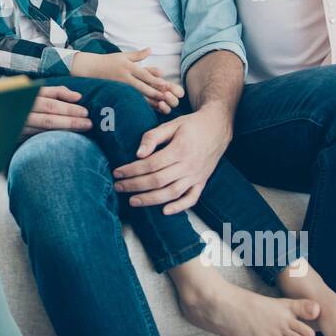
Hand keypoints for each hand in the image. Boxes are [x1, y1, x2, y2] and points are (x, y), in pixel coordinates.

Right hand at [22, 85, 92, 136]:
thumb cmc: (19, 94)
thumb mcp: (36, 88)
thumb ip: (56, 91)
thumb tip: (77, 96)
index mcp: (27, 97)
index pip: (52, 104)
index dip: (69, 108)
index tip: (85, 112)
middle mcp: (22, 111)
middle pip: (50, 119)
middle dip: (71, 122)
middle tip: (89, 124)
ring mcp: (18, 125)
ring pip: (44, 130)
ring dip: (64, 131)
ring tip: (82, 130)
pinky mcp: (16, 135)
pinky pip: (37, 137)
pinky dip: (52, 137)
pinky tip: (66, 138)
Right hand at [71, 49, 183, 113]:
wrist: (90, 68)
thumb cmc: (108, 61)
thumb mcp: (123, 55)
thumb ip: (138, 55)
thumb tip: (151, 49)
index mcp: (128, 67)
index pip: (144, 74)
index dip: (155, 80)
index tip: (166, 85)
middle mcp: (125, 77)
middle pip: (142, 87)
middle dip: (155, 93)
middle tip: (166, 98)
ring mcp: (120, 87)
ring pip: (136, 95)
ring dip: (148, 101)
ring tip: (159, 106)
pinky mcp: (116, 93)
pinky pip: (128, 100)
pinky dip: (137, 104)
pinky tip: (145, 110)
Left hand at [112, 106, 231, 214]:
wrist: (218, 127)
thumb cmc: (191, 125)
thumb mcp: (172, 124)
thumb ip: (153, 137)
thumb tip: (138, 154)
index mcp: (180, 149)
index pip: (150, 164)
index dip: (131, 170)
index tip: (117, 172)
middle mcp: (189, 165)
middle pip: (158, 181)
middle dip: (135, 185)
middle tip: (118, 187)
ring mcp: (196, 176)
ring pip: (172, 193)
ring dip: (150, 200)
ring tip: (132, 201)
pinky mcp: (202, 182)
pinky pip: (192, 199)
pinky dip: (179, 207)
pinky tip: (164, 211)